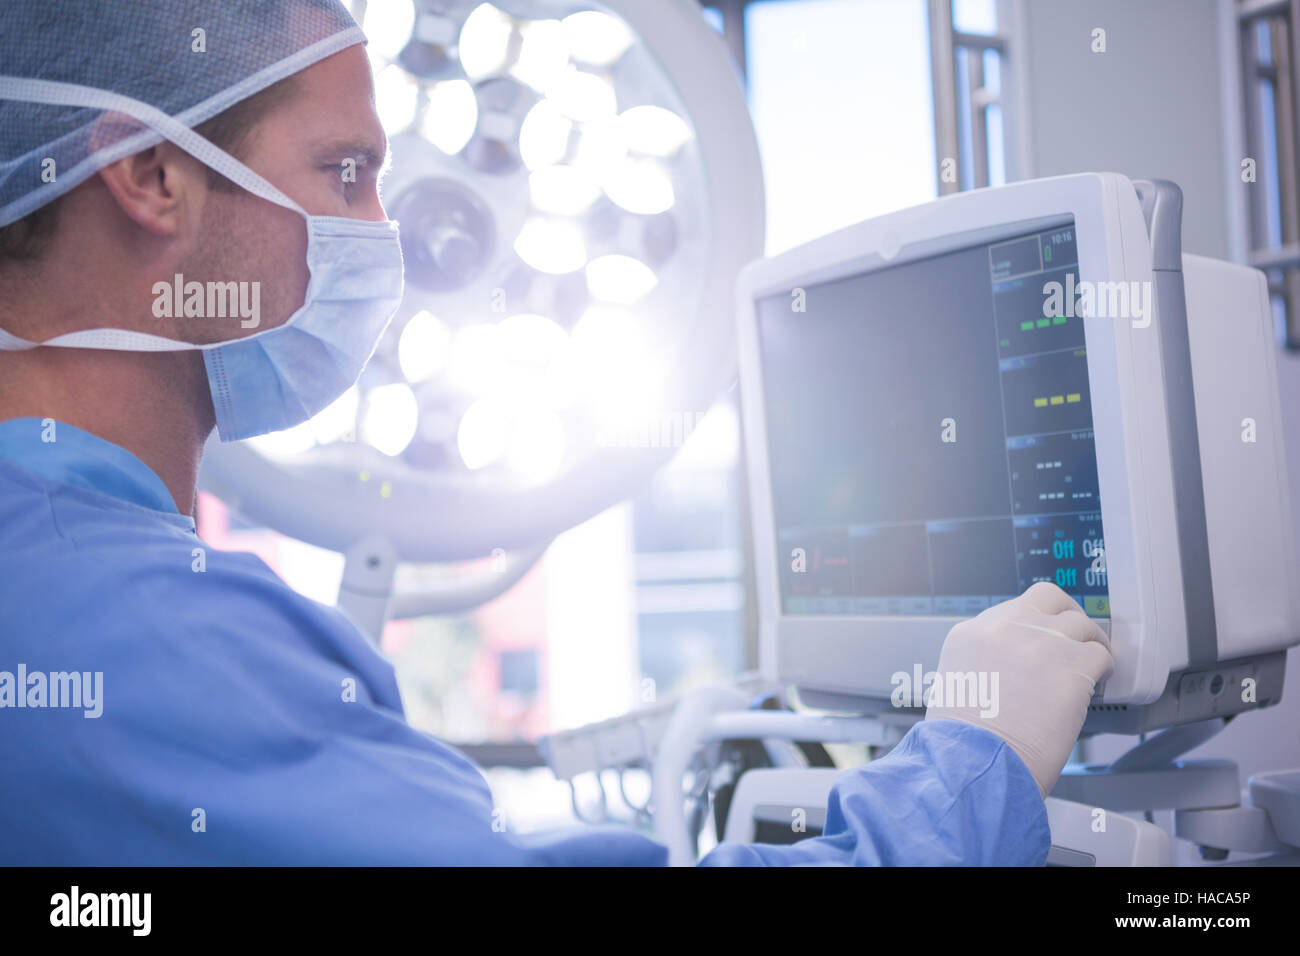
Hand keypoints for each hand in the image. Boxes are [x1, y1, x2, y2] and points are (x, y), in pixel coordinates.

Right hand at [923, 581, 1113, 797]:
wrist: (977, 763)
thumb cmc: (964, 743)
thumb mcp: (957, 686)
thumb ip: (984, 663)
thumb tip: (1013, 669)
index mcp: (971, 633)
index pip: (1011, 611)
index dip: (1032, 627)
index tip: (1042, 642)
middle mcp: (1006, 628)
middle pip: (1047, 598)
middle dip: (1064, 614)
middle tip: (1074, 636)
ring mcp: (1042, 643)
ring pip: (1080, 623)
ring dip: (1088, 643)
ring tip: (1091, 665)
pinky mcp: (1074, 666)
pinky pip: (1101, 654)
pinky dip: (1105, 668)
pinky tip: (1099, 683)